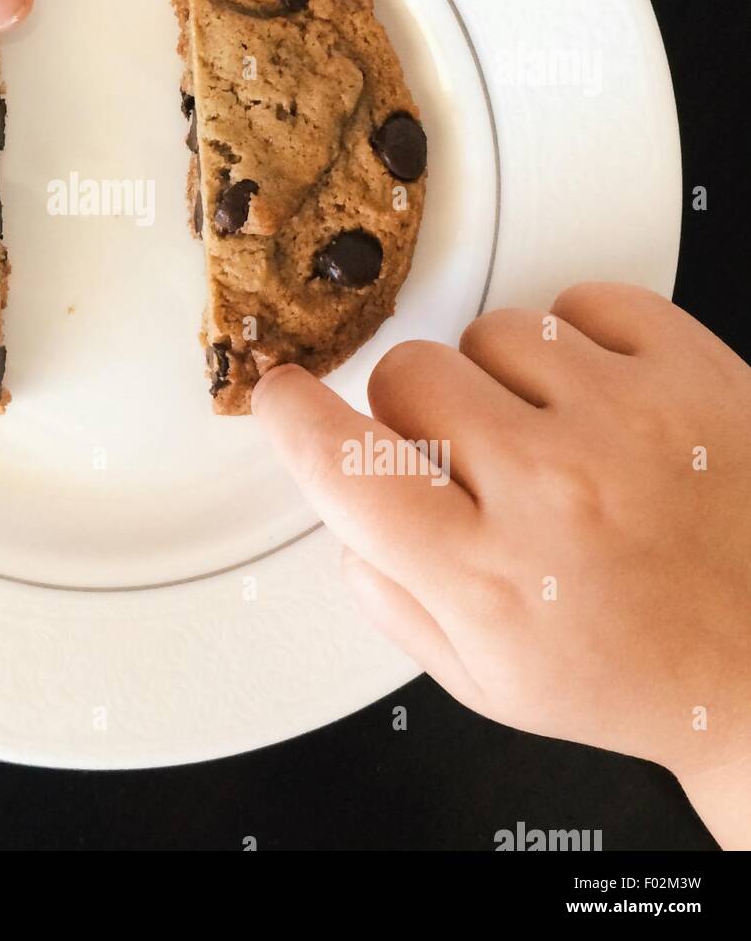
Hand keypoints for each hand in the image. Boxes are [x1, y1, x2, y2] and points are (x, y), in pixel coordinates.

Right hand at [253, 283, 750, 847]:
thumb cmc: (641, 673)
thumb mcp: (485, 677)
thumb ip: (389, 592)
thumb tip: (345, 507)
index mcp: (489, 575)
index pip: (344, 465)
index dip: (294, 417)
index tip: (281, 395)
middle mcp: (554, 487)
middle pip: (409, 375)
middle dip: (419, 413)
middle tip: (473, 461)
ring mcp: (630, 419)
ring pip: (489, 330)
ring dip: (500, 378)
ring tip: (554, 436)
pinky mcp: (695, 370)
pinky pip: (581, 300)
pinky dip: (577, 341)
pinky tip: (601, 401)